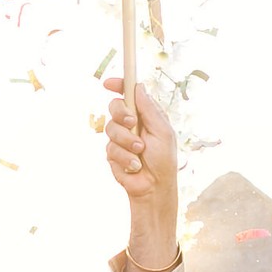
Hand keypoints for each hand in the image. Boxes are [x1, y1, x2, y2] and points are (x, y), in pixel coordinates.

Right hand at [100, 77, 178, 265]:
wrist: (154, 189)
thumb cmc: (163, 161)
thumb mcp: (162, 131)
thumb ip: (150, 109)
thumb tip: (139, 86)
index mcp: (145, 115)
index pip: (128, 94)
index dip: (118, 85)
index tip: (108, 83)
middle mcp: (131, 124)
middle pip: (115, 107)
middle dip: (121, 115)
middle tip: (132, 124)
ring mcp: (121, 139)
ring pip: (110, 129)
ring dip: (126, 142)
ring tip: (139, 154)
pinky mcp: (113, 154)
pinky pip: (110, 149)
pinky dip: (124, 158)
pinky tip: (134, 166)